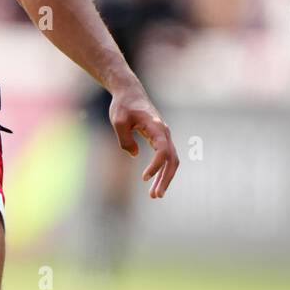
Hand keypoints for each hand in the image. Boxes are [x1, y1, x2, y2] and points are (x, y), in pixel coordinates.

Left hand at [109, 83, 178, 198]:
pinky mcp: (160, 139)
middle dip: (165, 179)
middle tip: (155, 196)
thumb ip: (125, 139)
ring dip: (165, 178)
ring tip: (154, 195)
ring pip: (171, 161)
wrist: (129, 93)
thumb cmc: (123, 106)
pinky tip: (154, 183)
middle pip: (172, 159)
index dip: (155, 165)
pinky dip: (162, 171)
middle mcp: (164, 132)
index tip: (143, 178)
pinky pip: (166, 158)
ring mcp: (164, 136)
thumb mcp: (118, 121)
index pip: (162, 150)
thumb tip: (134, 154)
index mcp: (156, 126)